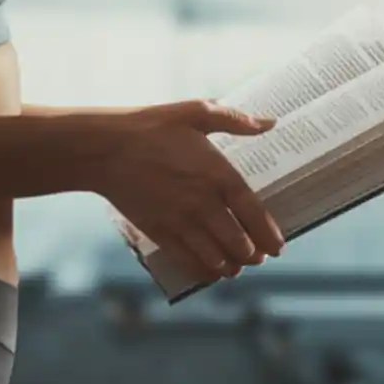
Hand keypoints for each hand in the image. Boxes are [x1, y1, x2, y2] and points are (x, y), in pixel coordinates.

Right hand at [92, 100, 285, 282]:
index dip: (268, 234)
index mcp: (218, 174)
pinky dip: (204, 271)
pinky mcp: (158, 232)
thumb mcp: (196, 112)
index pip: (253, 213)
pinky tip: (212, 272)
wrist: (104, 148)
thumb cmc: (151, 127)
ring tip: (239, 266)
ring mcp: (180, 220)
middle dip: (253, 254)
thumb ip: (236, 119)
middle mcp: (203, 202)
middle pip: (238, 242)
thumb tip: (270, 122)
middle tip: (259, 257)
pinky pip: (187, 261)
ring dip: (232, 266)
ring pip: (216, 257)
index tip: (278, 246)